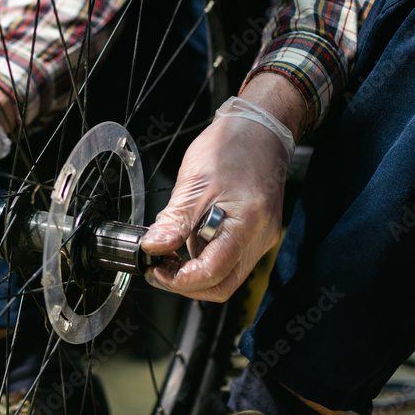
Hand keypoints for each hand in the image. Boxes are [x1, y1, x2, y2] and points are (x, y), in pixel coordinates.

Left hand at [140, 73, 304, 300]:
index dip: (179, 280)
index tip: (155, 269)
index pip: (212, 273)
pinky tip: (189, 239)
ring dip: (195, 270)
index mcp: (247, 225)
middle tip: (160, 269)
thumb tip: (152, 248)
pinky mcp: (257, 233)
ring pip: (226, 274)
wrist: (261, 129)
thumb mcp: (194, 182)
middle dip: (187, 284)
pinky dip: (206, 256)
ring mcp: (261, 238)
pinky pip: (230, 258)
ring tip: (170, 250)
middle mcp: (260, 238)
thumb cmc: (232, 147)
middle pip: (222, 285)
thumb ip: (175, 220)